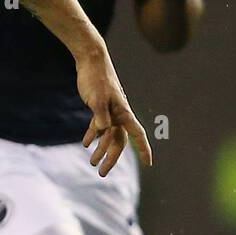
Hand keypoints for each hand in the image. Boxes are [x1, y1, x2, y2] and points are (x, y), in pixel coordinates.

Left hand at [76, 47, 151, 175]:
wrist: (91, 60)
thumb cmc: (96, 78)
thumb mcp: (96, 98)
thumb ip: (100, 114)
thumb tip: (104, 130)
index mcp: (123, 113)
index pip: (137, 134)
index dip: (144, 149)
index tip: (149, 164)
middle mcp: (119, 114)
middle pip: (119, 141)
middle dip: (111, 158)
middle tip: (102, 174)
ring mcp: (109, 111)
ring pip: (108, 135)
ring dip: (101, 150)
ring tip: (92, 163)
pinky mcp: (99, 107)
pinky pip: (99, 126)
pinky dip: (93, 135)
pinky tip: (86, 144)